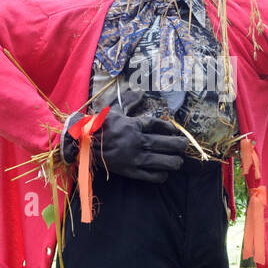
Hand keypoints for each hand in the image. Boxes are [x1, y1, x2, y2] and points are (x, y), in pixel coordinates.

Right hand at [61, 88, 187, 182]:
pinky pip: (150, 176)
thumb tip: (140, 92)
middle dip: (179, 145)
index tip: (176, 131)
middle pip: (166, 144)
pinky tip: (164, 173)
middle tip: (184, 145)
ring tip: (179, 161)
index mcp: (134, 126)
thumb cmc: (98, 126)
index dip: (170, 129)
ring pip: (162, 161)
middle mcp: (137, 142)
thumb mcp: (113, 111)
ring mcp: (134, 158)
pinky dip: (160, 175)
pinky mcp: (130, 171)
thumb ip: (129, 102)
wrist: (83, 144)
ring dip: (174, 161)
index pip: (158, 126)